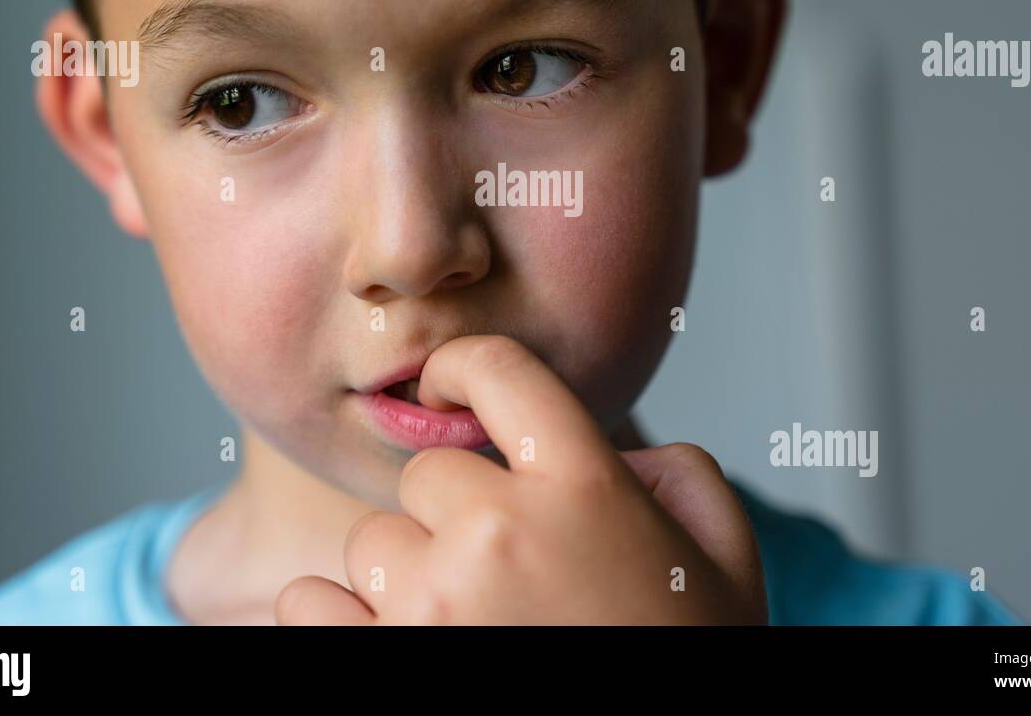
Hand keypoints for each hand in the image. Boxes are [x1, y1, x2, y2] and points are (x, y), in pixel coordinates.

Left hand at [275, 335, 767, 623]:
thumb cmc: (689, 651)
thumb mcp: (722, 554)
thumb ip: (674, 471)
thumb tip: (608, 454)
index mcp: (582, 487)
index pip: (497, 368)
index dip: (466, 368)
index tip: (454, 387)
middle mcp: (499, 534)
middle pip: (427, 473)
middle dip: (458, 513)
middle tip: (505, 571)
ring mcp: (433, 606)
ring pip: (372, 542)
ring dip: (407, 575)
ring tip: (467, 622)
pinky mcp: (383, 662)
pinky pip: (307, 603)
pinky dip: (339, 619)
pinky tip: (394, 635)